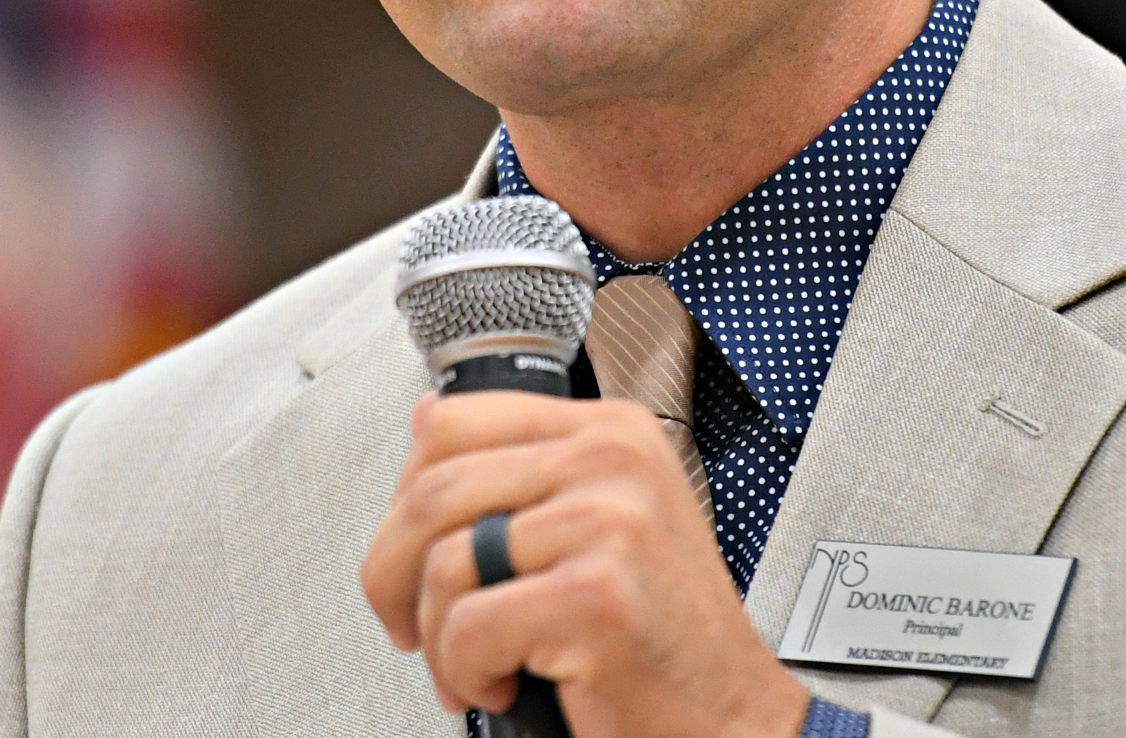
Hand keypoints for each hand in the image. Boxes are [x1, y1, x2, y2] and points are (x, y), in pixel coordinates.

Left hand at [361, 390, 812, 737]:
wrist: (730, 718)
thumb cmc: (659, 635)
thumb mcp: (601, 521)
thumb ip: (521, 471)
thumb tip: (426, 418)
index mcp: (610, 430)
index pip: (455, 420)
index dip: (406, 496)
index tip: (412, 552)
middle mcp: (613, 459)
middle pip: (434, 490)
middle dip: (395, 575)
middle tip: (413, 624)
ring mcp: (610, 520)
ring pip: (443, 563)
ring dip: (438, 639)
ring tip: (481, 664)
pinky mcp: (596, 593)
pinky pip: (467, 627)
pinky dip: (468, 673)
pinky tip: (512, 684)